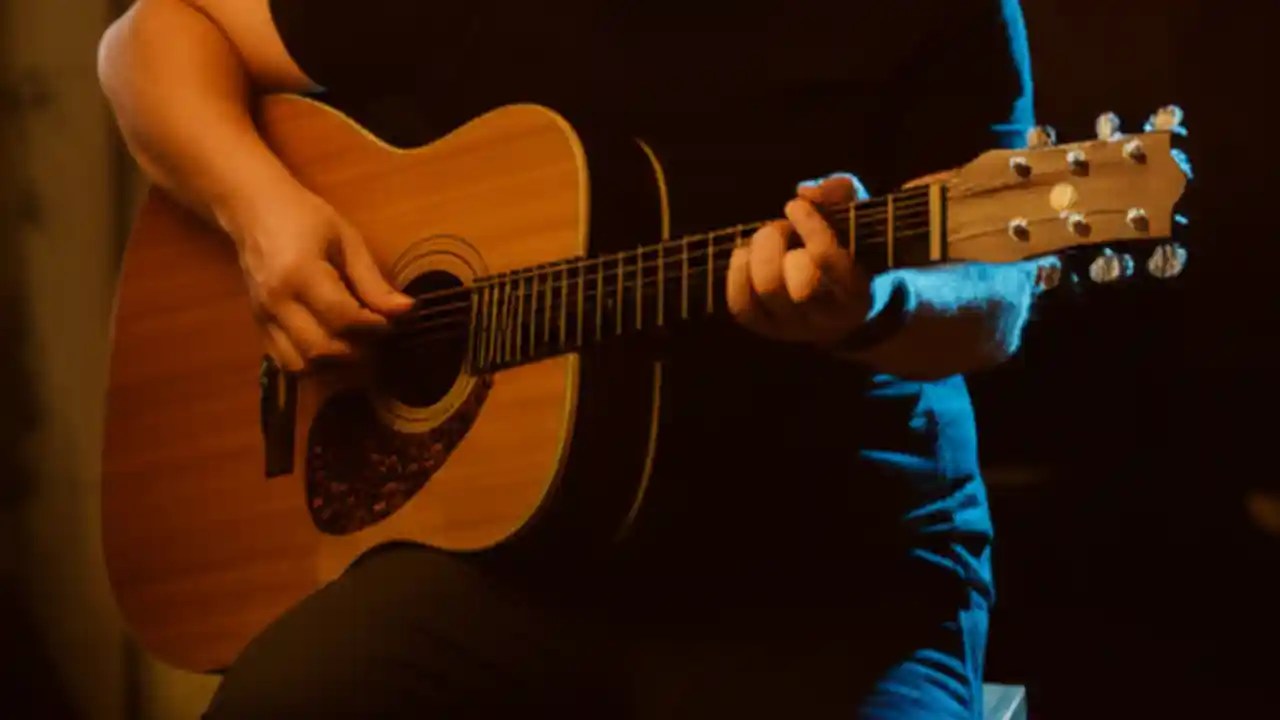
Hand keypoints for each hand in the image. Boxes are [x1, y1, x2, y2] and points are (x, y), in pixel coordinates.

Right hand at [221, 185, 413, 371]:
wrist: (253, 209)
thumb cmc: (305, 216)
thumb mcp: (347, 239)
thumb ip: (373, 281)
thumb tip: (406, 311)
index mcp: (300, 273)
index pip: (342, 318)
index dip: (374, 327)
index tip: (393, 322)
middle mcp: (277, 302)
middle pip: (322, 349)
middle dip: (358, 351)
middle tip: (378, 337)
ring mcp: (263, 317)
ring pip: (302, 365)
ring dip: (335, 365)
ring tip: (356, 345)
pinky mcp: (259, 326)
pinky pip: (286, 362)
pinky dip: (313, 365)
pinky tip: (332, 349)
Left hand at [726, 172, 870, 344]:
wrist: (834, 296)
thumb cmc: (844, 246)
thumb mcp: (853, 217)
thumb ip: (840, 194)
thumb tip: (807, 191)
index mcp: (857, 293)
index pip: (830, 262)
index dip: (810, 228)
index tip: (795, 205)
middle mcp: (827, 319)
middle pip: (798, 286)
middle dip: (779, 243)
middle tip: (780, 226)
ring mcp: (794, 328)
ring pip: (767, 289)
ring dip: (758, 252)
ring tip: (766, 238)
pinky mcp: (765, 328)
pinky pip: (741, 303)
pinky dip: (738, 271)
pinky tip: (747, 254)